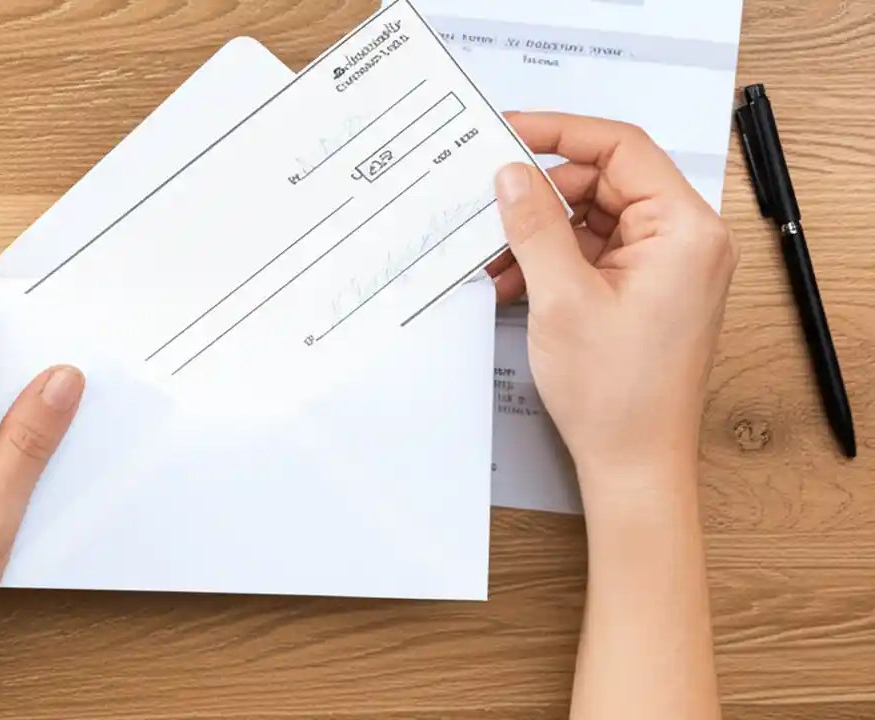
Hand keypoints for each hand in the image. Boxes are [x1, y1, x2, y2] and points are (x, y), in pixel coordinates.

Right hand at [489, 113, 737, 494]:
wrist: (634, 465)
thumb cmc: (617, 395)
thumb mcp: (562, 298)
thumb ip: (534, 225)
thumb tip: (511, 173)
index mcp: (683, 230)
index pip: (621, 148)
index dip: (560, 132)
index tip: (510, 130)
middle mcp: (684, 240)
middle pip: (603, 181)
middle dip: (541, 195)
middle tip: (488, 205)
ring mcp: (665, 266)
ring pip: (591, 218)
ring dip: (540, 233)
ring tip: (495, 258)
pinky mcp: (645, 290)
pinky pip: (592, 252)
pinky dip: (552, 260)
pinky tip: (514, 281)